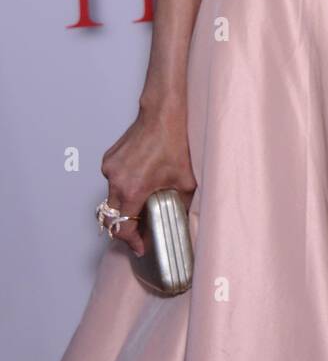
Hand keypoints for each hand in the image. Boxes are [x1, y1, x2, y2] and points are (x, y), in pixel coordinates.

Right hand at [99, 105, 196, 256]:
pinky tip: (140, 181)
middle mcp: (115, 180)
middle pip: (111, 217)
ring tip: (143, 203)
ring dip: (124, 206)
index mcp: (132, 189)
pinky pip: (112, 182)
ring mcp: (109, 169)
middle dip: (124, 228)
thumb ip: (181, 205)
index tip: (140, 246)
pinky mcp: (109, 160)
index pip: (122, 227)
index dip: (131, 241)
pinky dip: (123, 188)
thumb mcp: (185, 180)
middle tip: (139, 233)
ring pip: (111, 199)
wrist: (162, 114)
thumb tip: (180, 220)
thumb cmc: (174, 142)